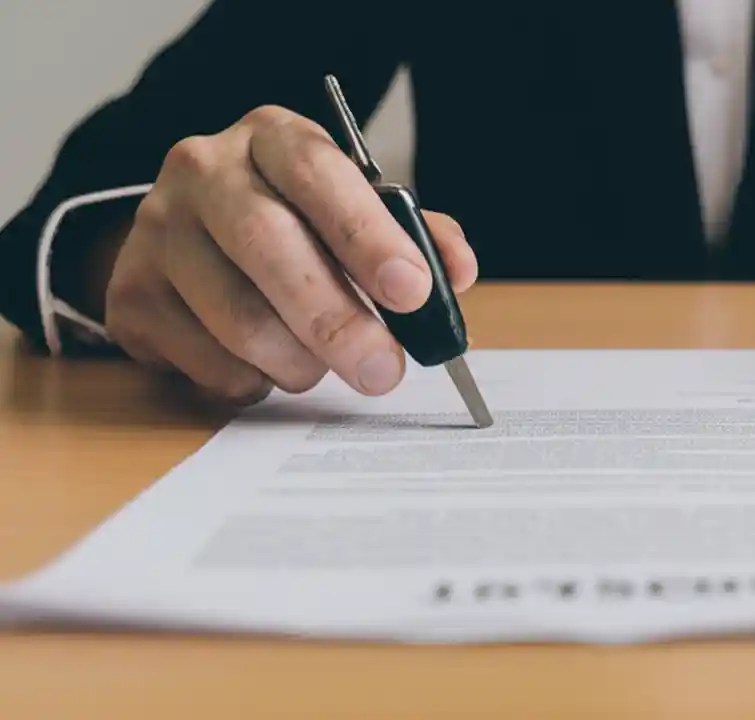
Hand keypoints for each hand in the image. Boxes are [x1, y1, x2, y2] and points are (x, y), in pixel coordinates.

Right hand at [104, 105, 477, 402]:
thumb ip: (414, 236)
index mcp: (271, 138)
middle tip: (384, 370)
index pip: (319, 172)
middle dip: (336, 318)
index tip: (413, 291)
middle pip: (267, 243)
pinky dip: (254, 380)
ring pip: (235, 314)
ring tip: (326, 369)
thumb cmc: (296, 224)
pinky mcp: (131, 297)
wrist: (189, 238)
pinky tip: (269, 367)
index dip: (368, 234)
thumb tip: (456, 273)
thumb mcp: (355, 211)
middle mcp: (203, 171)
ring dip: (298, 361)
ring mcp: (157, 232)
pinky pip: (205, 360)